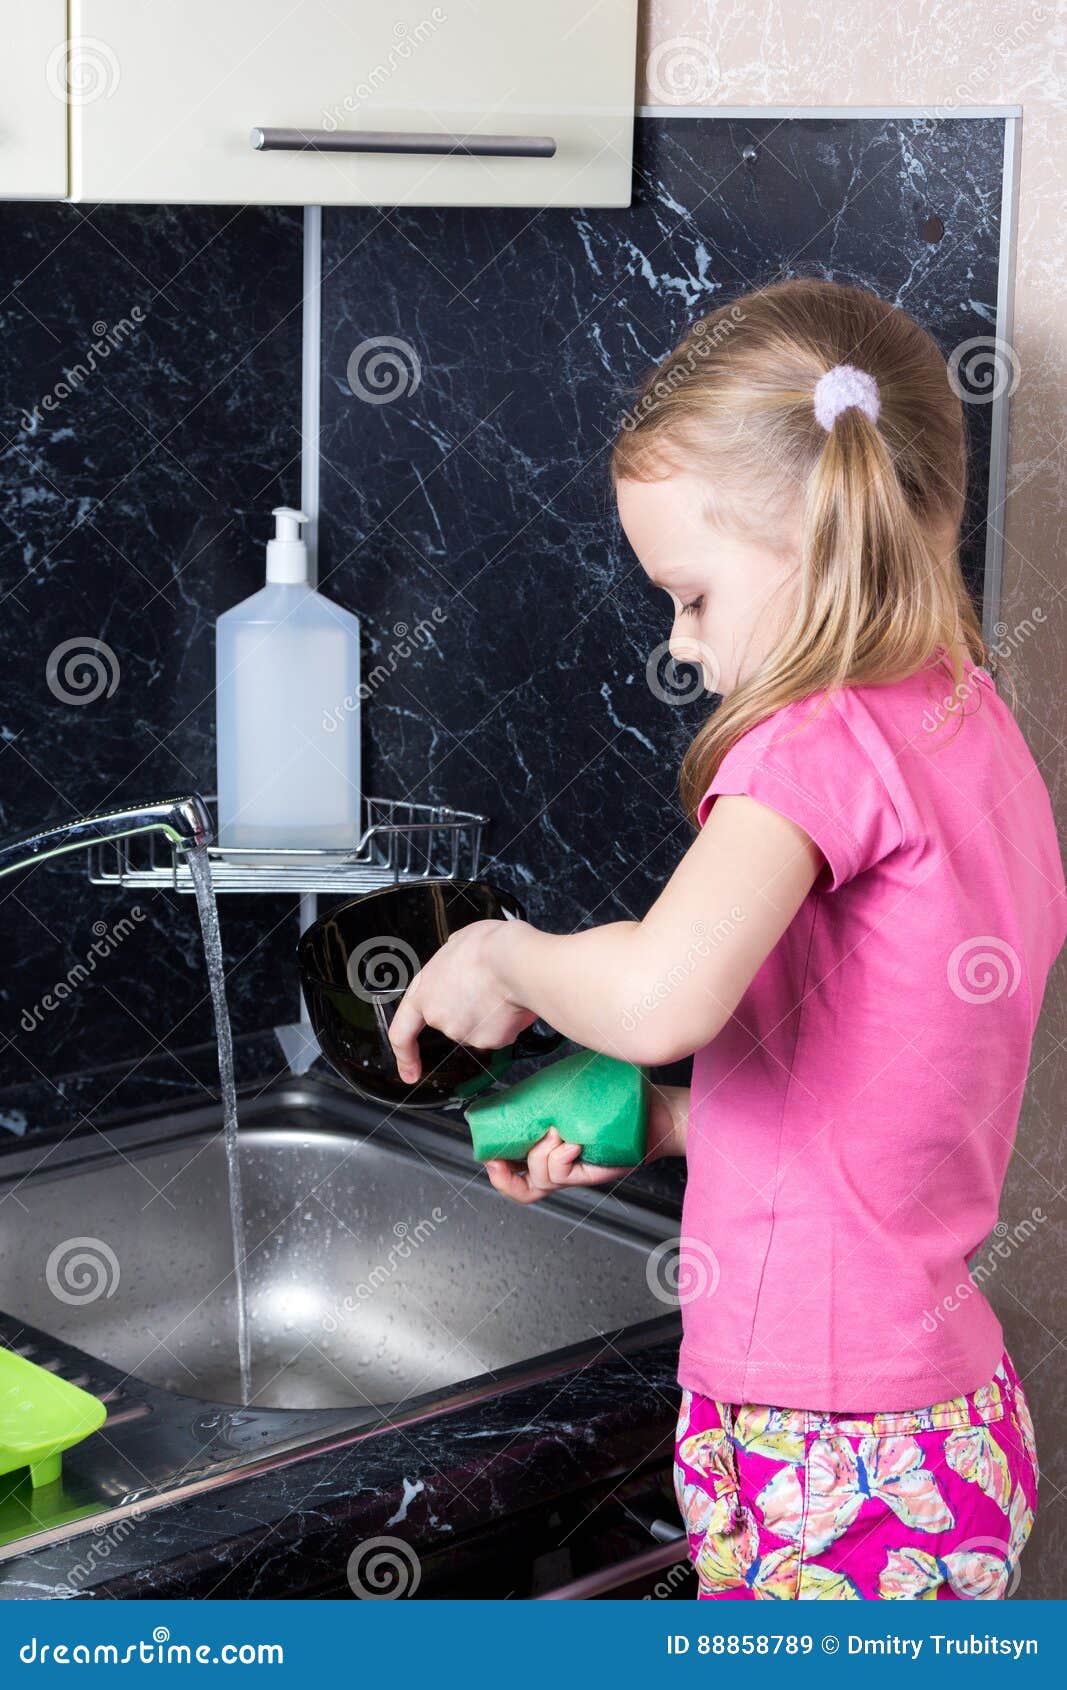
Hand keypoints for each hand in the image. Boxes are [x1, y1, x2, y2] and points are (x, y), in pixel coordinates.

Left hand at [387, 919, 533, 1084]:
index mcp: (424, 993)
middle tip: (486, 986)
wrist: (516, 962)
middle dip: (469, 1010)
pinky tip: (512, 1001)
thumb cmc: (488, 948)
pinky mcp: (491, 1040)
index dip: (404, 1056)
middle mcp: (440, 1017)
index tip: (408, 1071)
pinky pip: (499, 1033)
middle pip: (452, 1022)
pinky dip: (507, 1020)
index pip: (402, 1033)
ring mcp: (465, 1032)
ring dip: (488, 1013)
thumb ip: (449, 966)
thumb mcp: (457, 943)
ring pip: (477, 1027)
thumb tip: (457, 969)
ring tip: (500, 986)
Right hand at [485, 1083, 688, 1205]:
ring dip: (539, 1156)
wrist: (655, 1111)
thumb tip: (525, 1090)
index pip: (518, 1174)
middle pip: (524, 1189)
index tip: (489, 1155)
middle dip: (504, 1177)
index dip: (498, 1171)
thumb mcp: (574, 1099)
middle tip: (499, 1161)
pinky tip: (569, 1144)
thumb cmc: (618, 1102)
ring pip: (540, 1180)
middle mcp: (563, 1167)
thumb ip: (551, 1100)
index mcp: (553, 1152)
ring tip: (554, 1133)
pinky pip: (564, 1175)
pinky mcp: (594, 1174)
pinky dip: (560, 1160)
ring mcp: (577, 1173)